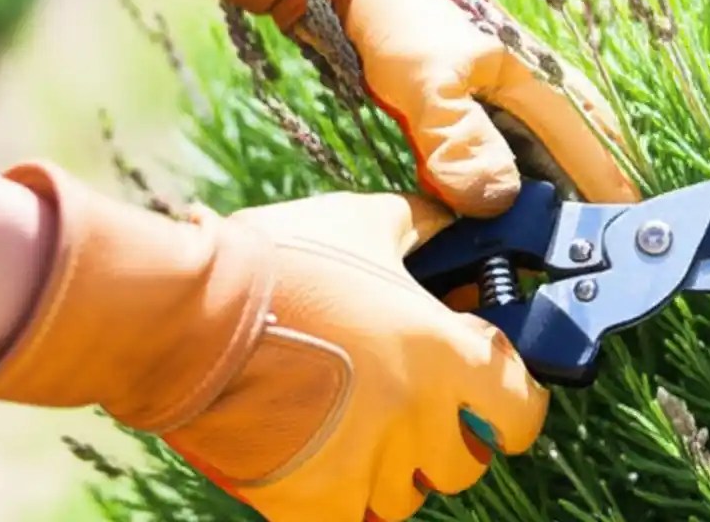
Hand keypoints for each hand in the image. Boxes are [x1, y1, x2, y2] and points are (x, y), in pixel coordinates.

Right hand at [0, 162, 547, 521]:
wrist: (187, 318)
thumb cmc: (279, 264)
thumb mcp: (362, 222)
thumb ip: (420, 224)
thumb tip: (451, 218)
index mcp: (444, 354)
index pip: (523, 411)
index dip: (517, 407)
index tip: (502, 401)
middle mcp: (418, 418)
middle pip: (466, 462)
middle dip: (449, 438)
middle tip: (419, 411)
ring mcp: (366, 466)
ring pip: (408, 496)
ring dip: (394, 470)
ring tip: (361, 432)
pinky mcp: (314, 503)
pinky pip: (354, 521)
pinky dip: (347, 501)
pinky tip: (327, 467)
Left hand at [136, 0, 640, 216]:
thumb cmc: (397, 23)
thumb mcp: (423, 81)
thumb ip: (458, 140)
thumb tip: (497, 202)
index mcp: (544, 82)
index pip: (597, 153)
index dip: (613, 202)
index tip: (621, 251)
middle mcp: (543, 99)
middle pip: (582, 167)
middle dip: (586, 214)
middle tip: (583, 270)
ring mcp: (517, 111)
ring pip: (551, 172)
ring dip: (552, 211)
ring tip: (551, 261)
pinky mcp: (489, 123)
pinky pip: (517, 170)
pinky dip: (516, 200)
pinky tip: (505, 232)